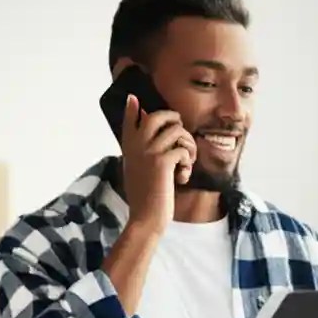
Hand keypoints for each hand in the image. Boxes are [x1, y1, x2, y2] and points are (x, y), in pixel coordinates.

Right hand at [119, 94, 195, 231]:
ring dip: (188, 146)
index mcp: (129, 149)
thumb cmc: (145, 197)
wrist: (145, 218)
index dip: (132, 108)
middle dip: (175, 120)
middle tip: (181, 133)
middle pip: (158, 116)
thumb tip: (149, 141)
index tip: (134, 98)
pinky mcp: (163, 162)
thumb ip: (140, 154)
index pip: (129, 121)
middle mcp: (136, 146)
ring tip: (186, 162)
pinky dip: (188, 163)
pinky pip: (183, 149)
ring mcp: (149, 153)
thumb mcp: (137, 172)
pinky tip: (183, 176)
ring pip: (177, 131)